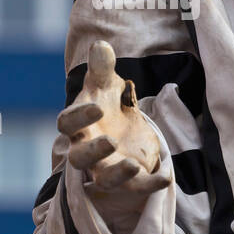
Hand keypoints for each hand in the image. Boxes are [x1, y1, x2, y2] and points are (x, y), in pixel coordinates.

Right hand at [58, 41, 169, 214]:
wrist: (123, 126)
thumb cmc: (106, 101)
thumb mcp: (106, 82)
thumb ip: (102, 66)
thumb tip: (101, 45)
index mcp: (78, 125)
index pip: (68, 124)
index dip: (80, 116)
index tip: (98, 107)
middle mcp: (87, 149)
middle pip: (79, 159)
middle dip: (93, 152)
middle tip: (110, 142)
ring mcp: (106, 167)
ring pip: (105, 179)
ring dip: (117, 175)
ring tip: (132, 165)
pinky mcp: (128, 179)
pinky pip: (137, 187)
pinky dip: (150, 184)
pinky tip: (165, 177)